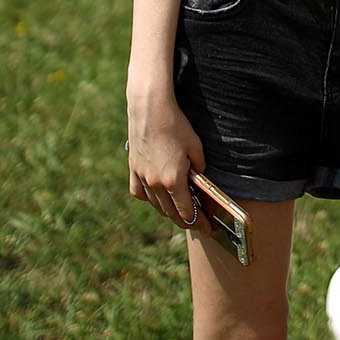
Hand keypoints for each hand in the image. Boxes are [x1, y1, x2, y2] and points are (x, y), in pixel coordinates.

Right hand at [126, 95, 205, 229]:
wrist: (149, 111)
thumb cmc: (177, 126)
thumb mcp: (196, 148)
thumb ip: (199, 170)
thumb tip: (200, 183)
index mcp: (173, 180)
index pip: (186, 211)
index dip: (198, 221)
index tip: (206, 227)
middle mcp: (155, 184)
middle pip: (170, 212)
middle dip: (185, 219)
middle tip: (197, 222)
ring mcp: (141, 178)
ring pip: (156, 204)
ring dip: (168, 210)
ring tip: (180, 210)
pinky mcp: (133, 170)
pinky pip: (140, 193)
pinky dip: (150, 198)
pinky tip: (157, 195)